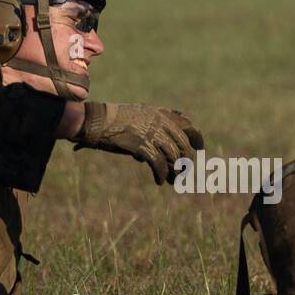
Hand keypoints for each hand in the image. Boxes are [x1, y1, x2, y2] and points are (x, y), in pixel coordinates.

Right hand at [73, 102, 204, 183]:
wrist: (95, 121)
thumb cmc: (113, 121)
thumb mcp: (138, 116)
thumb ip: (153, 125)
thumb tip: (165, 146)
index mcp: (159, 113)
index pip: (187, 124)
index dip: (196, 137)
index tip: (200, 148)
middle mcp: (159, 122)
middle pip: (183, 144)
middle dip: (186, 161)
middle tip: (184, 173)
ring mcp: (150, 133)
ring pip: (174, 156)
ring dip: (175, 172)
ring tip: (173, 181)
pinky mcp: (141, 145)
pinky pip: (158, 164)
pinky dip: (161, 175)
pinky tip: (160, 181)